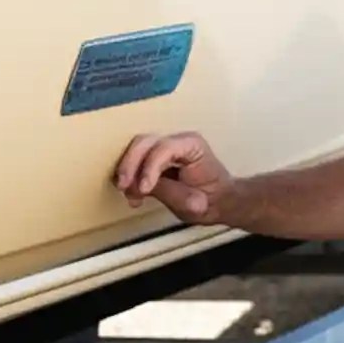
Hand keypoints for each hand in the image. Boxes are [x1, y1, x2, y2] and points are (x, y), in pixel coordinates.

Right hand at [113, 131, 232, 223]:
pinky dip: (132, 176)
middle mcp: (178, 141)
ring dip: (128, 171)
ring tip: (129, 194)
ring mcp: (167, 148)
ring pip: (138, 149)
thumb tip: (142, 188)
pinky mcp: (158, 159)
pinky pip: (139, 161)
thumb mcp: (192, 201)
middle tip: (123, 186)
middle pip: (145, 142)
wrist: (220, 201)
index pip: (164, 148)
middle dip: (131, 164)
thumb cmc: (212, 199)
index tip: (144, 189)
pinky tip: (132, 195)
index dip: (150, 167)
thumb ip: (168, 191)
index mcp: (192, 146)